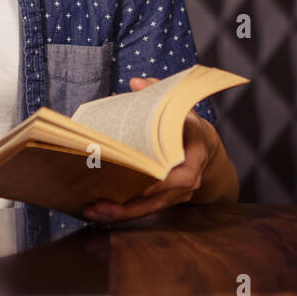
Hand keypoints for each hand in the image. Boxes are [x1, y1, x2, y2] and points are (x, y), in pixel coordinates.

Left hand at [83, 77, 216, 224]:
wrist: (202, 146)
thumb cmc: (186, 124)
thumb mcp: (178, 106)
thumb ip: (159, 92)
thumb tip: (136, 83)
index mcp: (195, 154)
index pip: (185, 174)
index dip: (163, 182)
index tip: (141, 184)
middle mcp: (188, 179)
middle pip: (160, 198)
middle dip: (131, 204)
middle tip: (101, 203)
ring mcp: (177, 194)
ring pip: (149, 208)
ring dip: (121, 212)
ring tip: (94, 211)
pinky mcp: (164, 200)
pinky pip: (143, 209)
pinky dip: (122, 212)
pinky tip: (99, 211)